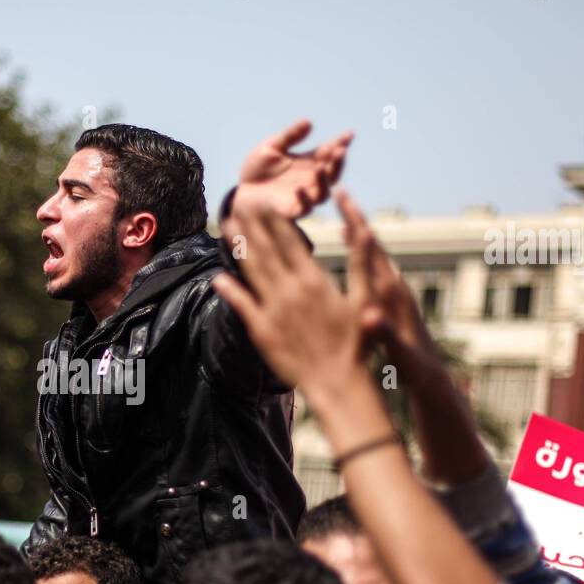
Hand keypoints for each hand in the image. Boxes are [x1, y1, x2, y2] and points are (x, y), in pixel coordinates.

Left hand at [212, 190, 369, 401]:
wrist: (338, 382)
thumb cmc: (356, 342)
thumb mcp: (364, 298)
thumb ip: (360, 263)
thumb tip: (362, 230)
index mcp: (314, 280)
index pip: (289, 241)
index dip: (275, 220)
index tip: (264, 201)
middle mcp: (290, 291)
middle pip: (266, 250)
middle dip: (252, 224)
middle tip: (238, 202)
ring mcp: (273, 310)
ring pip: (251, 271)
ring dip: (238, 247)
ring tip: (227, 225)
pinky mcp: (262, 330)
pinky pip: (242, 305)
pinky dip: (229, 290)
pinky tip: (219, 276)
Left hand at [234, 119, 352, 218]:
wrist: (241, 190)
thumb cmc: (258, 169)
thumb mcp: (272, 147)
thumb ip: (290, 136)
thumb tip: (308, 122)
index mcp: (309, 163)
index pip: (329, 152)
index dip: (340, 143)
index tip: (349, 134)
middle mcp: (311, 180)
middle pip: (332, 173)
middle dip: (338, 162)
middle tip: (340, 150)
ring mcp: (303, 196)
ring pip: (323, 193)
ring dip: (325, 180)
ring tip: (322, 166)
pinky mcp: (292, 210)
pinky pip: (303, 208)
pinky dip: (304, 199)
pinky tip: (299, 188)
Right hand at [335, 190, 439, 388]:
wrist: (435, 381)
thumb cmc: (416, 371)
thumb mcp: (399, 354)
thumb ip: (385, 334)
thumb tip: (369, 317)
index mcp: (393, 294)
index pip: (371, 249)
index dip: (356, 222)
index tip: (342, 196)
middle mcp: (396, 287)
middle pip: (372, 244)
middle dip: (356, 217)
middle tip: (337, 191)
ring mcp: (395, 293)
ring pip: (372, 253)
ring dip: (357, 230)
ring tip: (340, 211)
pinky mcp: (392, 300)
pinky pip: (371, 266)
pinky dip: (359, 250)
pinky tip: (349, 245)